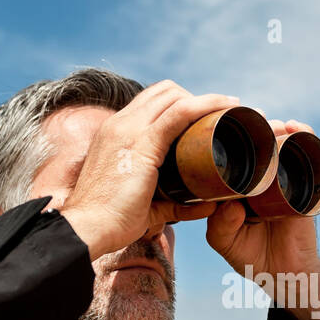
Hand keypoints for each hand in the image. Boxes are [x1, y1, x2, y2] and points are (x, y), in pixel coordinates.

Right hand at [61, 80, 237, 259]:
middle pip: (165, 91)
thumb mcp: (146, 206)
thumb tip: (205, 205)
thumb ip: (174, 203)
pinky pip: (180, 113)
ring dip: (207, 98)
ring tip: (232, 108)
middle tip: (223, 116)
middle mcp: (120, 123)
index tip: (206, 119)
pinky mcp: (142, 143)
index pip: (151, 102)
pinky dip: (206, 106)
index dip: (181, 104)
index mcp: (116, 133)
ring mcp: (128, 129)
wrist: (87, 228)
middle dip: (196, 98)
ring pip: (174, 95)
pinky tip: (225, 108)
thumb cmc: (111, 222)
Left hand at [206, 118, 319, 319]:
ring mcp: (285, 179)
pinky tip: (295, 128)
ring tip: (270, 125)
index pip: (231, 151)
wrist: (285, 275)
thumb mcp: (226, 243)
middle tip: (244, 119)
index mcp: (237, 184)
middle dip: (252, 125)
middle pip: (258, 140)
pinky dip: (305, 137)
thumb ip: (219, 228)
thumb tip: (229, 206)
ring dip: (276, 128)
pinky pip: (309, 156)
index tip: (217, 119)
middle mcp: (262, 176)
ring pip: (281, 142)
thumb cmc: (253, 256)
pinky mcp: (306, 186)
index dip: (225, 132)